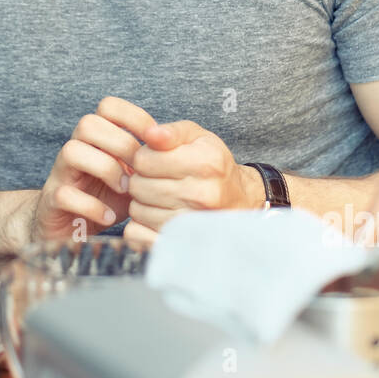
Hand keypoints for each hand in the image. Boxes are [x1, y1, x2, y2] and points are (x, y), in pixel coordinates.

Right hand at [30, 100, 147, 242]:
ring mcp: (61, 173)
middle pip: (88, 123)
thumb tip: (180, 148)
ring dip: (105, 169)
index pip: (108, 106)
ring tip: (126, 191)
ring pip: (71, 150)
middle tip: (140, 170)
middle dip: (121, 144)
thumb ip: (151, 163)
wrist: (71, 228)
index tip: (155, 139)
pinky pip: (65, 193)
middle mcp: (76, 148)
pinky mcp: (52, 200)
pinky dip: (91, 206)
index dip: (133, 116)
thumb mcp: (134, 178)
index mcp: (97, 138)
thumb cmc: (108, 198)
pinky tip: (109, 217)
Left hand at [98, 99, 263, 248]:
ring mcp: (192, 224)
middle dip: (140, 180)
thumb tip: (149, 133)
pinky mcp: (181, 245)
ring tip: (158, 198)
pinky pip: (138, 236)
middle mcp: (201, 195)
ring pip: (137, 211)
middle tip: (155, 181)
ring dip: (141, 204)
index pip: (144, 160)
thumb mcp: (199, 139)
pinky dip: (139, 228)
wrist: (240, 201)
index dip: (143, 158)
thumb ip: (172, 132)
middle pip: (138, 186)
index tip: (154, 161)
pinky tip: (154, 218)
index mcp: (204, 163)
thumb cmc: (214, 166)